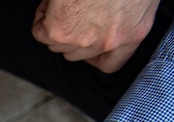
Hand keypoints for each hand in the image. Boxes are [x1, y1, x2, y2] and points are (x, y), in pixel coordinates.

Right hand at [31, 0, 158, 72]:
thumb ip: (128, 14)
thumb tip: (111, 15)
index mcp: (133, 32)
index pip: (111, 63)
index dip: (95, 56)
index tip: (89, 43)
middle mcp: (108, 42)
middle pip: (78, 54)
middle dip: (71, 35)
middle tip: (72, 10)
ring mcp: (82, 40)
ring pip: (58, 45)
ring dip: (56, 24)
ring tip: (62, 2)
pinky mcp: (58, 32)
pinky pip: (40, 32)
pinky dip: (42, 16)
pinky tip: (52, 2)